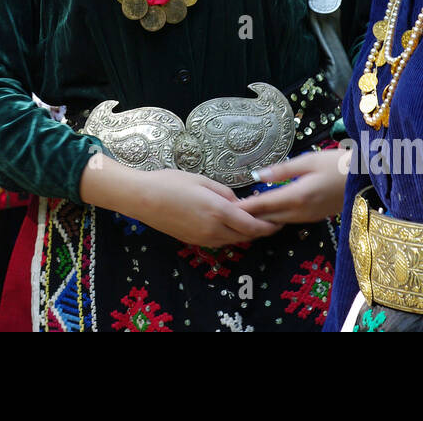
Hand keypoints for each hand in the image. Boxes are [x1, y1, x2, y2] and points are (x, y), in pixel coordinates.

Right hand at [80, 156, 279, 246]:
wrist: (142, 199)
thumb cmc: (171, 183)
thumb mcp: (202, 180)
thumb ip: (225, 193)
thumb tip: (238, 203)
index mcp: (219, 212)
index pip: (253, 226)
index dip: (269, 226)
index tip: (279, 221)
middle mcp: (214, 230)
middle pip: (246, 237)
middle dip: (260, 230)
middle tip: (270, 220)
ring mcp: (203, 239)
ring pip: (233, 241)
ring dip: (245, 233)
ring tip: (252, 221)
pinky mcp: (193, 241)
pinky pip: (219, 241)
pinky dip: (230, 234)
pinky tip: (230, 224)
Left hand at [237, 148, 346, 224]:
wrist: (368, 179)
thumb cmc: (339, 164)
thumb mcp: (309, 160)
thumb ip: (282, 170)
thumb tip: (257, 175)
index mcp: (297, 196)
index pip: (263, 205)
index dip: (243, 207)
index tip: (226, 208)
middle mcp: (301, 212)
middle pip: (267, 217)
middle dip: (248, 216)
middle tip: (228, 212)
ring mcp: (308, 217)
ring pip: (278, 221)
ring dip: (260, 218)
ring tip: (242, 212)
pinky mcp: (314, 217)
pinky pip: (288, 220)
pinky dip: (274, 217)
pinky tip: (266, 211)